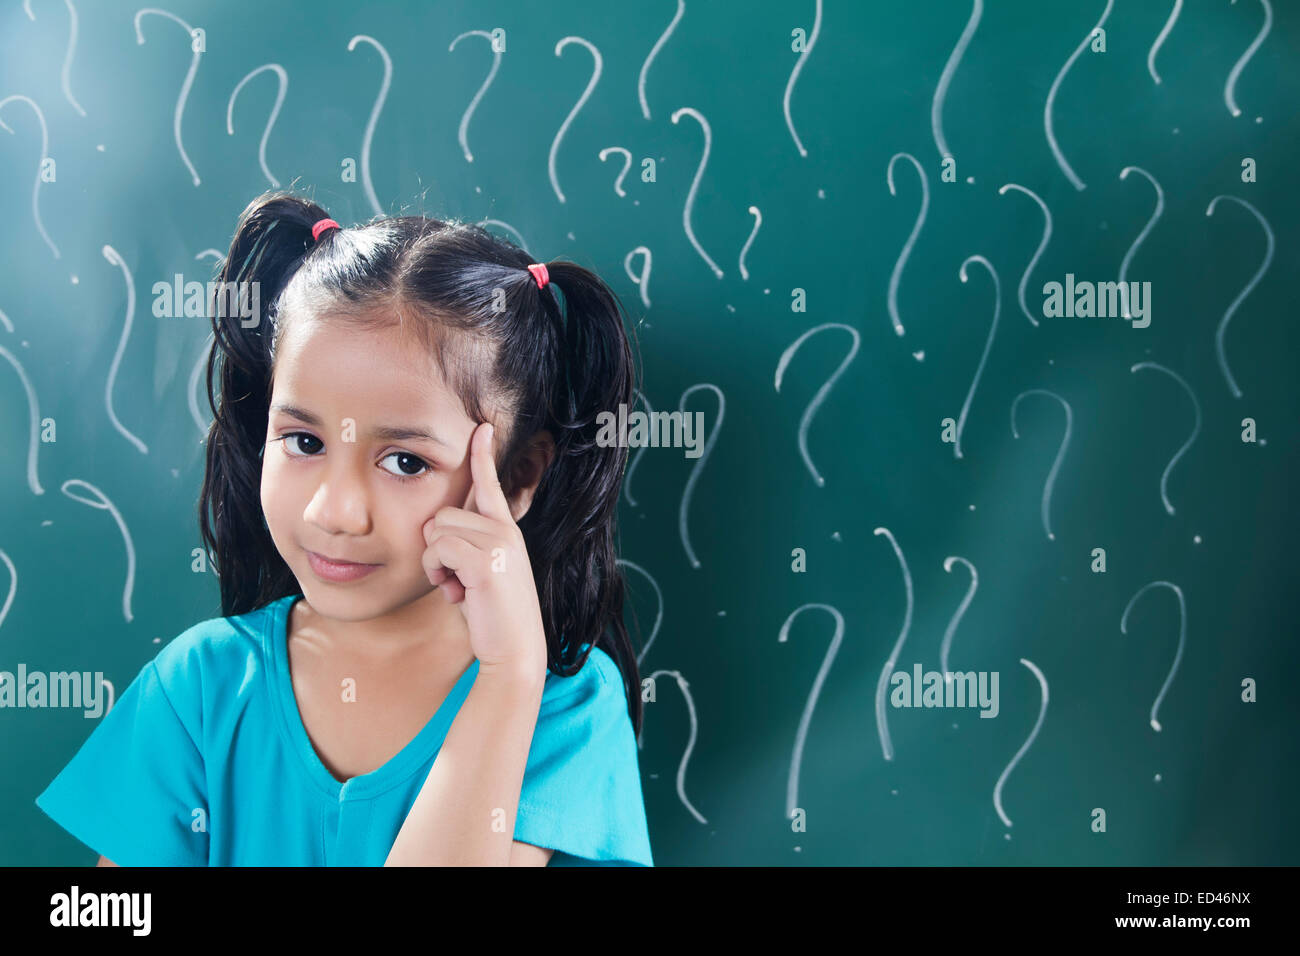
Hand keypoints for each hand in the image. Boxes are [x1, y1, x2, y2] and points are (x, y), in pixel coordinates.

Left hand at [421, 422, 546, 675]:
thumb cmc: (491, 616)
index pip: (490, 485)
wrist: (513, 651)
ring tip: (457, 588)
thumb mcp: (478, 574)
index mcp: (506, 531)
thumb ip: (465, 547)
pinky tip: (455, 594)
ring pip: (436, 531)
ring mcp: (499, 543)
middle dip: (435, 548)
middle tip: (456, 580)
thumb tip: (435, 530)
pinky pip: (436, 549)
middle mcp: (505, 530)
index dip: (483, 455)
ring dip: (434, 563)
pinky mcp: (486, 561)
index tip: (482, 427)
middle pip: (441, 515)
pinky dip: (435, 573)